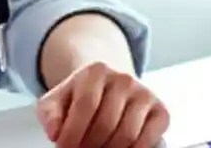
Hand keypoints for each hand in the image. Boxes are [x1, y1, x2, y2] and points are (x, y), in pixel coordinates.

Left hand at [36, 62, 168, 147]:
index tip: (64, 147)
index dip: (73, 132)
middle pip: (106, 124)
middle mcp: (124, 79)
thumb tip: (55, 132)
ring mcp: (145, 94)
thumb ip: (50, 114)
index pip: (86, 105)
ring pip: (127, 134)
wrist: (108, 87)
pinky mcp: (160, 111)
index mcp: (96, 71)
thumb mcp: (57, 100)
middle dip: (89, 146)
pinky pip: (150, 139)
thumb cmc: (80, 97)